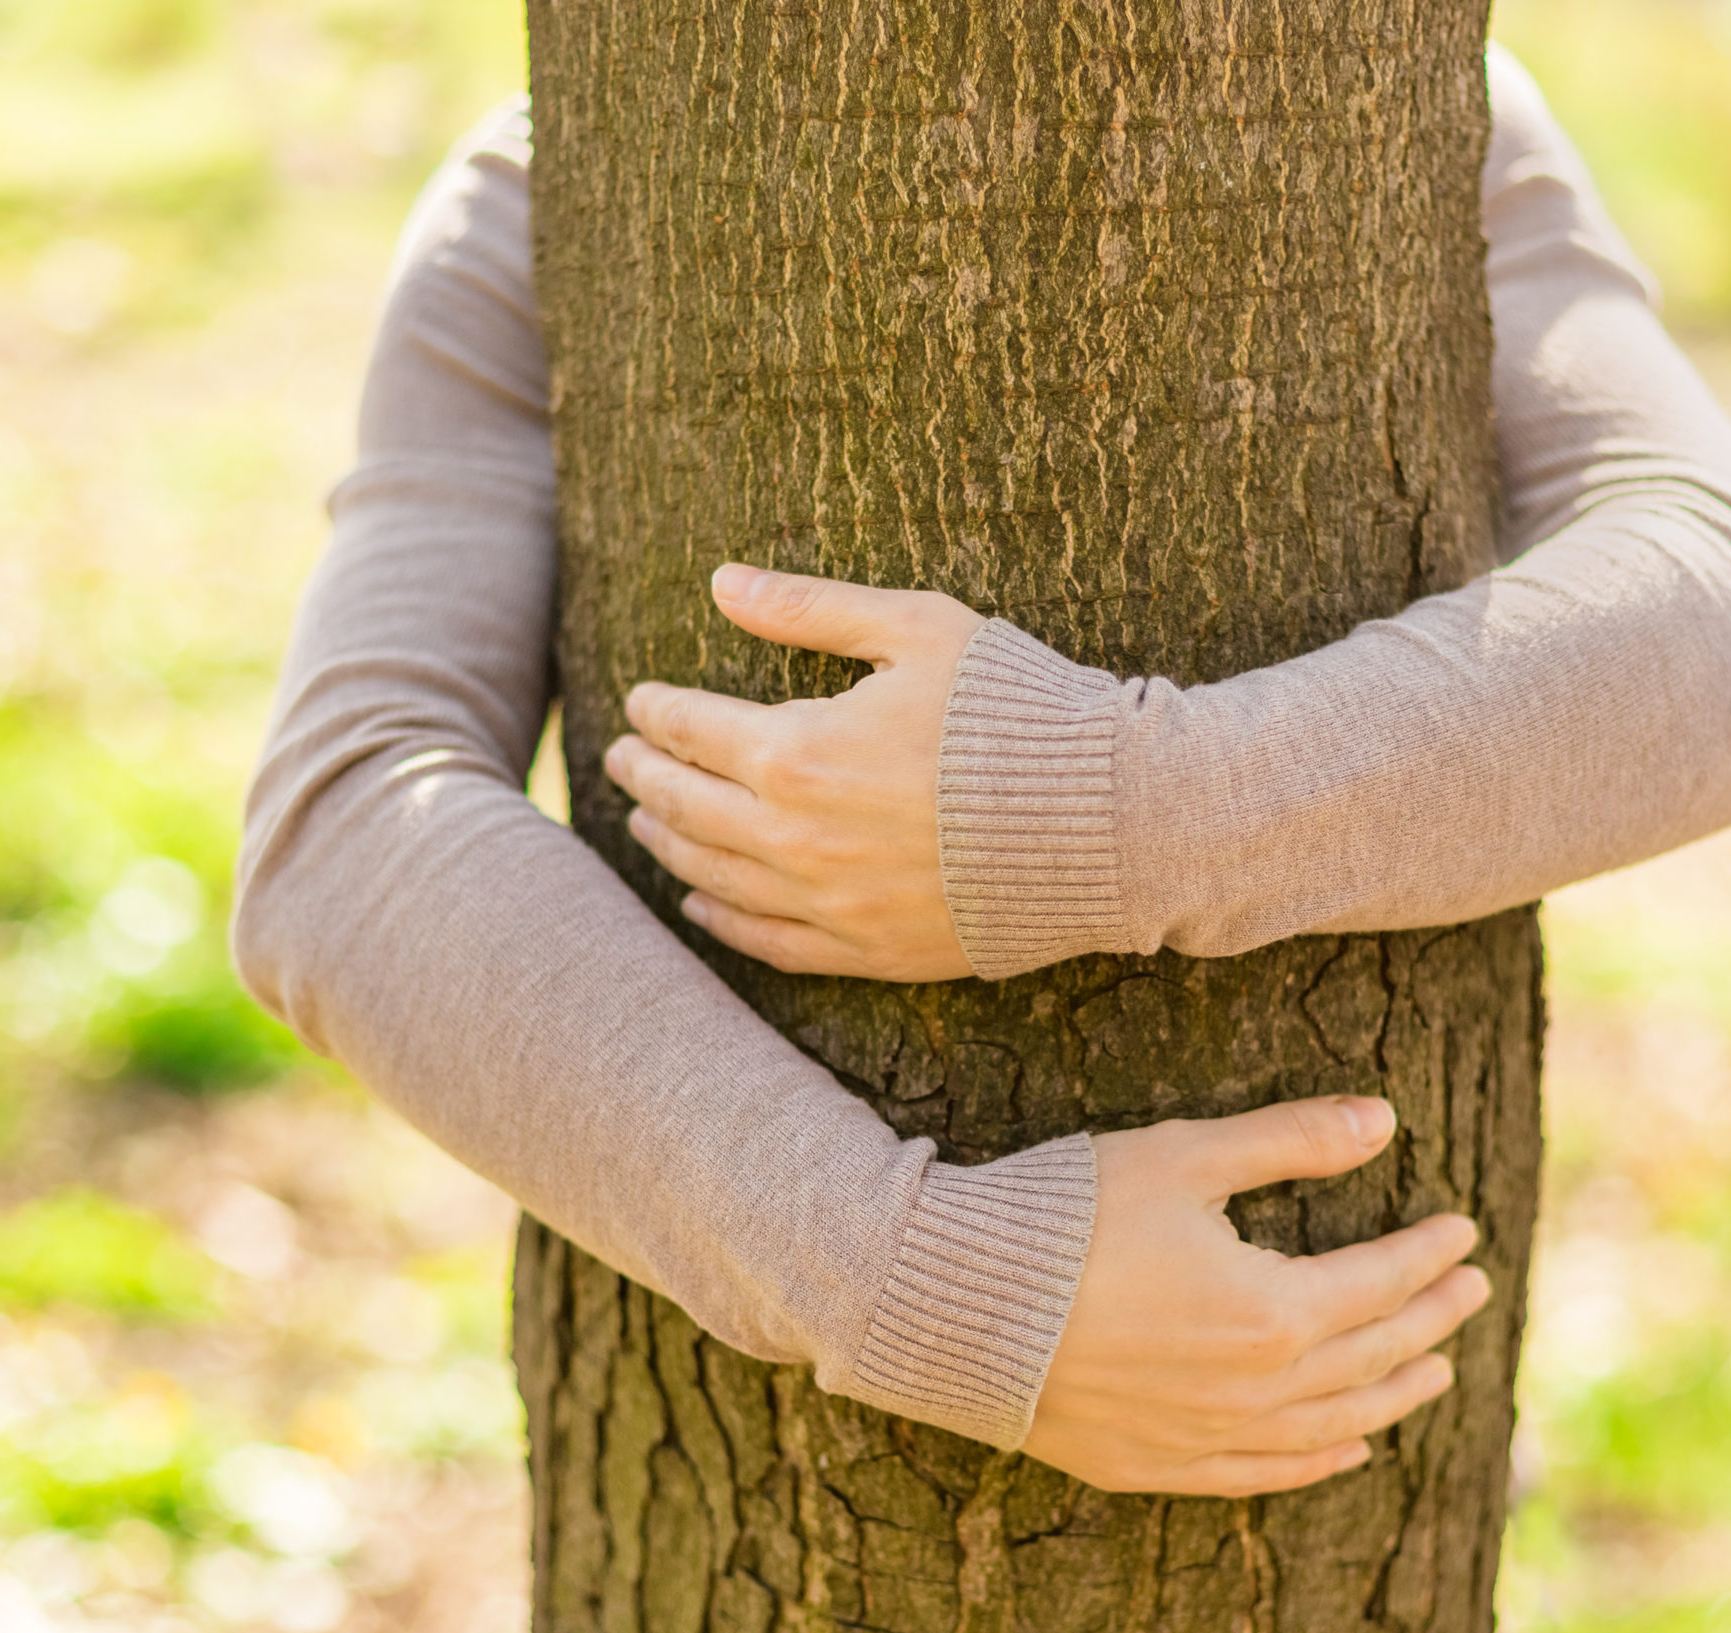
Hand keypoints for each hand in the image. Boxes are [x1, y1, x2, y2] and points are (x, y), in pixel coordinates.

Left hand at [606, 563, 983, 980]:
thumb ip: (810, 609)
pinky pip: (768, 942)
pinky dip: (720, 921)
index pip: (692, 730)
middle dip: (644, 777)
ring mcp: (828, 904)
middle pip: (685, 806)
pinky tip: (698, 902)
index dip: (657, 713)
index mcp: (797, 751)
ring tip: (646, 821)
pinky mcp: (868, 950)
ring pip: (714, 877)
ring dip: (669, 844)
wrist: (1109, 821)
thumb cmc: (1018, 710)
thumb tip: (720, 583)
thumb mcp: (918, 628)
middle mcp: (794, 838)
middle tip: (620, 759)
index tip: (640, 703)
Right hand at [1022, 1096, 1491, 1496]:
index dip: (1429, 1254)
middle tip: (1473, 1291)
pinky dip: (1318, 1462)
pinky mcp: (1156, 1465)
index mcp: (1272, 1311)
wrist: (952, 1301)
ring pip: (1332, 1426)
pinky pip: (1264, 1475)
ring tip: (1435, 1375)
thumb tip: (1385, 1119)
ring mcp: (1207, 1437)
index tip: (1464, 1231)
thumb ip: (1292, 1139)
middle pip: (1370, 1357)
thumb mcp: (1187, 1156)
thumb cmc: (1066, 1215)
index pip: (1380, 1282)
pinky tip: (1348, 1450)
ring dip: (1393, 1396)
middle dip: (1430, 1321)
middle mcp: (1255, 1389)